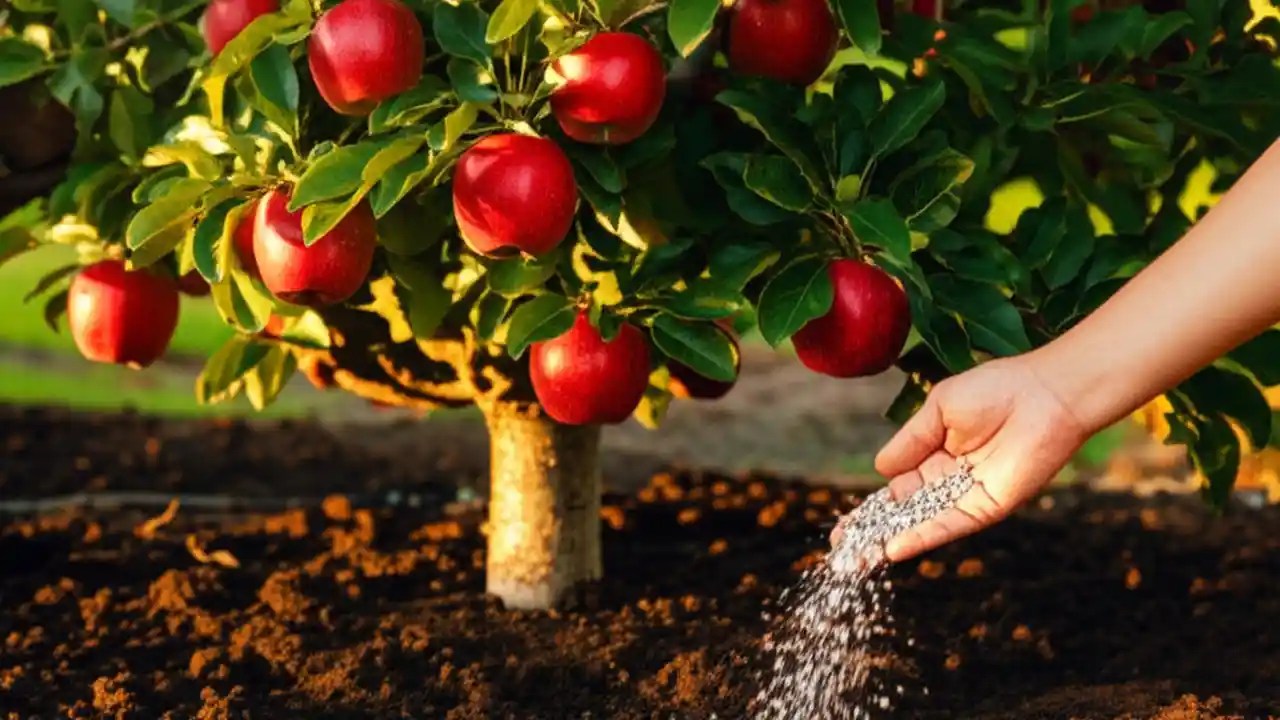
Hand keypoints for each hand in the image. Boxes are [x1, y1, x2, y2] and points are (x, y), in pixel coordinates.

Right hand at [837, 354, 1091, 561]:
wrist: (1046, 394)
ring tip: (857, 561)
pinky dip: (922, 537)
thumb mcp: (939, 409)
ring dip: (889, 542)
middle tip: (840, 552)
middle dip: (872, 533)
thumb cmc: (996, 389)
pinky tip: (894, 548)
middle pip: (903, 513)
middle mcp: (949, 480)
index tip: (843, 529)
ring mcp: (967, 495)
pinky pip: (949, 525)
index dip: (870, 511)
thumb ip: (910, 441)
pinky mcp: (988, 506)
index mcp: (934, 453)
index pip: (895, 489)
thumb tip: (880, 471)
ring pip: (921, 524)